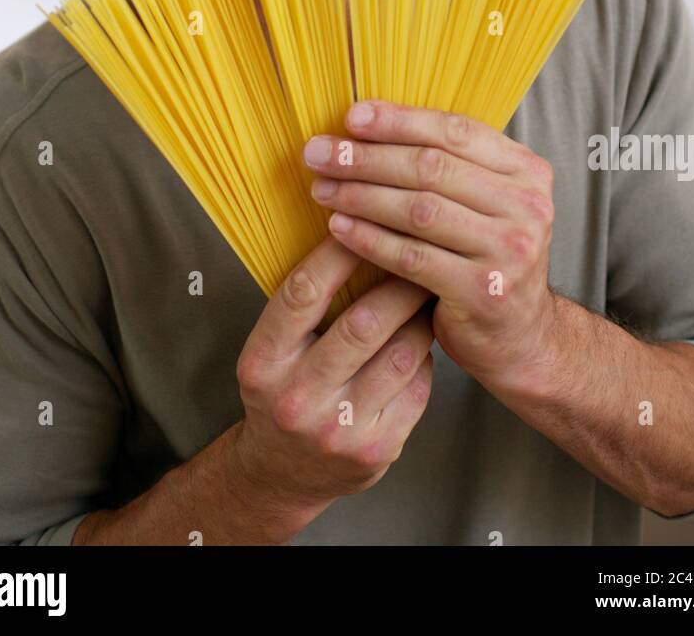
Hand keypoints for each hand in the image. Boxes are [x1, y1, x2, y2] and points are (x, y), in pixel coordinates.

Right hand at [234, 233, 434, 513]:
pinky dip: (424, 357)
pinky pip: (415, 388)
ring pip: (399, 355)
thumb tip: (357, 232)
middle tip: (421, 253)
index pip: (303, 292)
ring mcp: (339, 430)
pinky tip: (423, 339)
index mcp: (263, 363)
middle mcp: (296, 399)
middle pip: (362, 324)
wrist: (281, 474)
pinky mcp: (376, 451)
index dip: (339, 251)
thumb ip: (305, 303)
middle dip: (398, 282)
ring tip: (430, 290)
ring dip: (421, 315)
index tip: (367, 219)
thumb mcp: (272, 348)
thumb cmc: (282, 389)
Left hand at [303, 100, 559, 393]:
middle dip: (368, 157)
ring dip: (361, 196)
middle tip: (320, 153)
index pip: (455, 131)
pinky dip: (370, 240)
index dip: (399, 121)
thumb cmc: (486, 258)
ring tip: (323, 189)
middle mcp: (527, 206)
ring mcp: (510, 251)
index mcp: (527, 171)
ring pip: (418, 210)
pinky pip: (412, 258)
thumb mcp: (485, 202)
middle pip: (432, 167)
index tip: (351, 117)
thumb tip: (369, 122)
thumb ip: (448, 165)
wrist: (520, 336)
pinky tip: (339, 228)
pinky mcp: (483, 292)